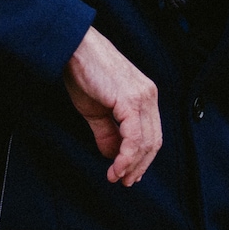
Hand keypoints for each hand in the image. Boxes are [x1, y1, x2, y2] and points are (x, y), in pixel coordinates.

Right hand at [63, 27, 161, 185]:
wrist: (74, 47)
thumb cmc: (82, 72)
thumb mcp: (96, 109)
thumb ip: (107, 132)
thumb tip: (114, 156)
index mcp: (144, 96)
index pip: (151, 134)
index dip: (142, 158)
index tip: (129, 174)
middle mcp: (149, 96)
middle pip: (153, 141)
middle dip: (140, 166)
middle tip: (125, 182)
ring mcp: (142, 97)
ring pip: (145, 142)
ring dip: (132, 165)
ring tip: (117, 178)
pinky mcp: (131, 100)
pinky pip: (134, 138)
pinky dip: (126, 157)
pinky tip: (116, 168)